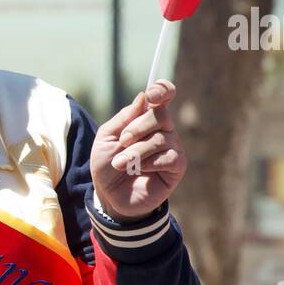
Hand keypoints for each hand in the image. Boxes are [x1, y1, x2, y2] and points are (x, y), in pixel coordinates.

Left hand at [89, 79, 186, 221]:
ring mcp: (172, 146)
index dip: (161, 90)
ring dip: (135, 151)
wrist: (109, 195)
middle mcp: (163, 128)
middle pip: (160, 115)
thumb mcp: (106, 138)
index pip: (163, 94)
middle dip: (137, 128)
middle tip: (122, 142)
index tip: (151, 95)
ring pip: (160, 138)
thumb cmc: (107, 164)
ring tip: (120, 163)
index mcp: (146, 117)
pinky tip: (139, 170)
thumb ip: (123, 118)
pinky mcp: (177, 166)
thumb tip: (143, 98)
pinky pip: (168, 157)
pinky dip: (148, 163)